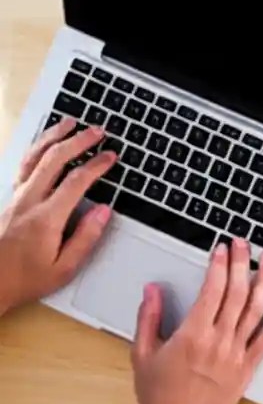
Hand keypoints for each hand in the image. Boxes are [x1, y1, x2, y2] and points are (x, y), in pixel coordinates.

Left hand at [0, 120, 114, 315]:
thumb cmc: (24, 279)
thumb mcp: (64, 267)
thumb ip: (86, 237)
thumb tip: (104, 211)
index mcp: (46, 218)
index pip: (77, 181)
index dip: (97, 165)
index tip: (111, 156)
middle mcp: (28, 202)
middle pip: (54, 159)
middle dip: (78, 141)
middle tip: (97, 131)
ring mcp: (15, 198)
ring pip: (34, 157)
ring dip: (53, 137)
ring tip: (68, 124)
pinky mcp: (9, 199)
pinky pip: (23, 165)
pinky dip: (36, 149)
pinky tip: (43, 145)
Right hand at [131, 238, 262, 403]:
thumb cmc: (158, 396)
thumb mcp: (143, 354)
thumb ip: (148, 318)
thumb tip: (152, 289)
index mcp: (192, 335)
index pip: (212, 290)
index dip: (220, 266)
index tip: (223, 248)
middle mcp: (219, 341)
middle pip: (236, 294)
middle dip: (242, 264)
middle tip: (246, 244)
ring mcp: (237, 355)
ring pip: (256, 311)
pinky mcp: (248, 368)